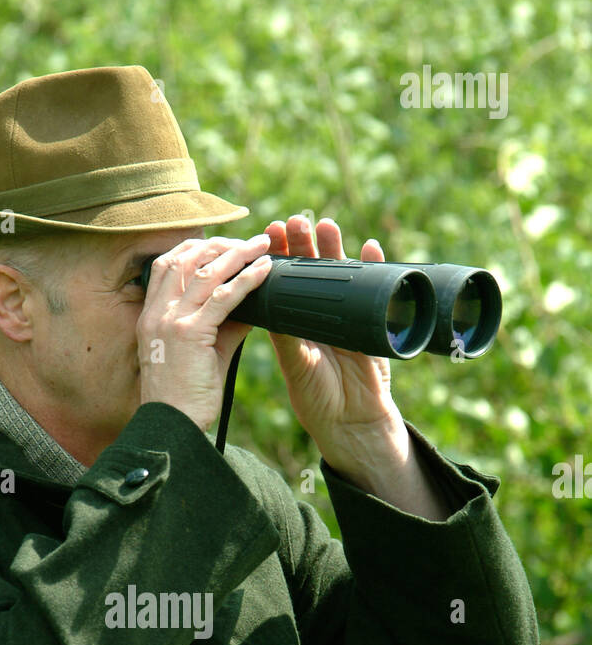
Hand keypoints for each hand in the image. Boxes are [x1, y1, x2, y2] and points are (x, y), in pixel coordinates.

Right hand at [137, 234, 271, 430]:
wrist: (172, 425)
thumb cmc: (186, 396)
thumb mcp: (200, 353)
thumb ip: (221, 325)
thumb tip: (249, 305)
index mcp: (151, 315)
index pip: (168, 264)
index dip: (196, 248)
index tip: (223, 245)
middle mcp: (157, 313)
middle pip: (186, 259)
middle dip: (220, 245)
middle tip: (249, 242)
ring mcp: (171, 321)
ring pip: (206, 272)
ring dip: (238, 253)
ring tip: (263, 245)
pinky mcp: (190, 334)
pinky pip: (223, 297)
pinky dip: (247, 280)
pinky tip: (265, 271)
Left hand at [262, 216, 407, 480]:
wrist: (352, 423)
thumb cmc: (318, 398)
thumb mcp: (297, 367)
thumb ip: (287, 339)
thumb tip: (271, 304)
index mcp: (296, 322)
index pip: (286, 282)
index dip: (278, 259)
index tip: (267, 235)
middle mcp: (321, 313)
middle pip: (313, 270)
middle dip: (304, 244)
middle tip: (293, 221)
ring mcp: (348, 315)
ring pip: (342, 273)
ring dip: (335, 247)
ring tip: (325, 224)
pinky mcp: (374, 322)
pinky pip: (376, 288)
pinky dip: (375, 267)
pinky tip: (370, 246)